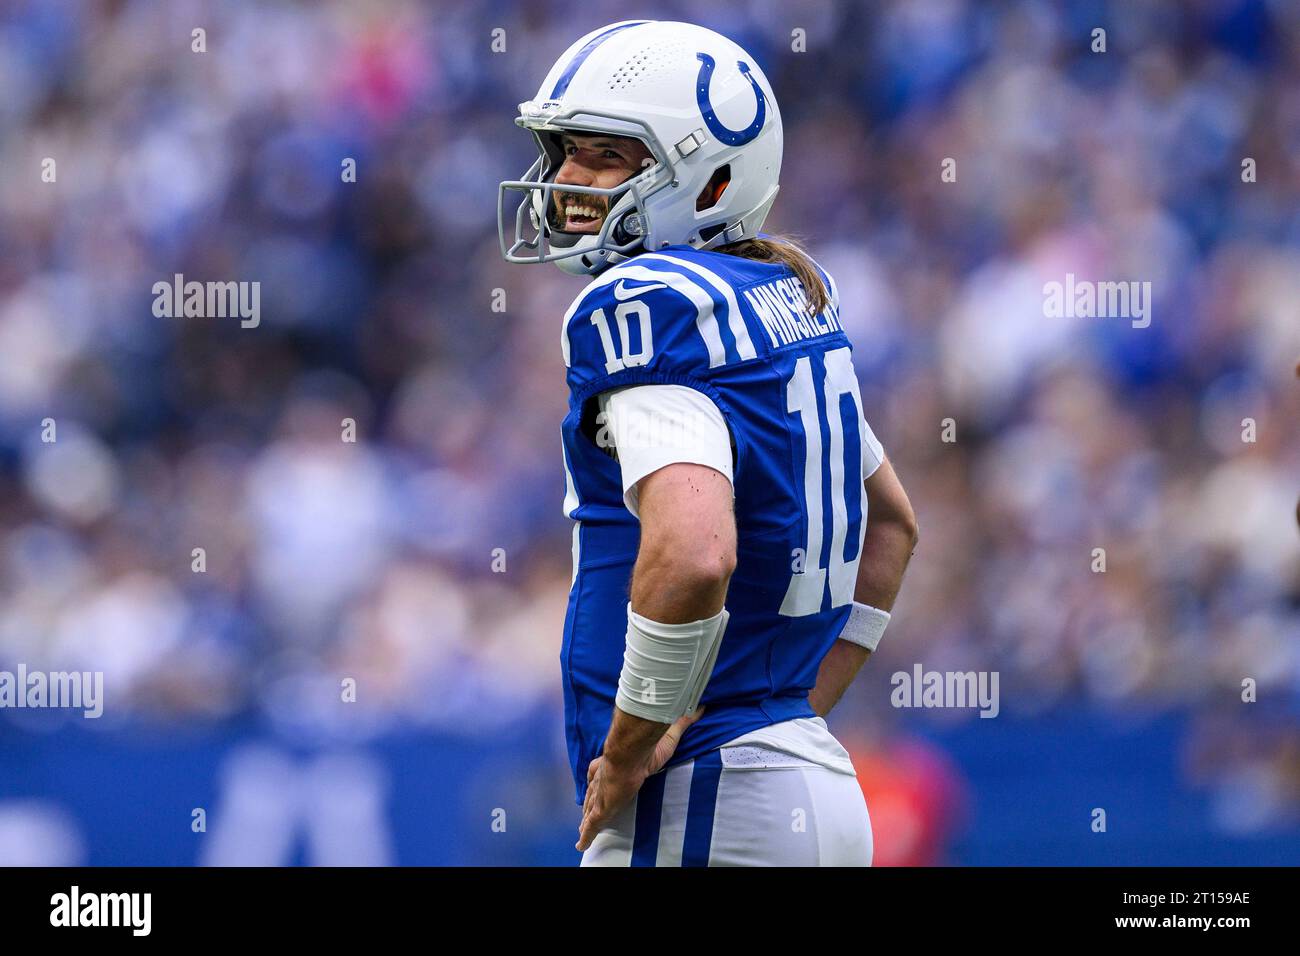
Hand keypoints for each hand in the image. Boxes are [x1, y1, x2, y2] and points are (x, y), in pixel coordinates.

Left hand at [575, 706, 703, 852]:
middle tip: (586, 809)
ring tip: (583, 829)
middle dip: (590, 800)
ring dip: (587, 818)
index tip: (594, 777)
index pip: (600, 769)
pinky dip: (586, 834)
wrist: (630, 751)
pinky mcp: (601, 807)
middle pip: (593, 791)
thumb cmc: (646, 744)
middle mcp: (603, 777)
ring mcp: (601, 793)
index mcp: (613, 760)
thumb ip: (682, 721)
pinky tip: (581, 844)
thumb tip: (699, 706)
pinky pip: (591, 825)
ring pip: (590, 809)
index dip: (597, 774)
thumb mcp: (668, 734)